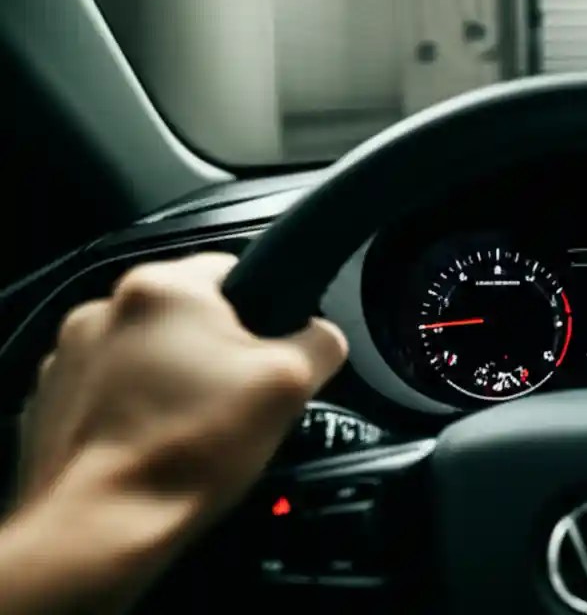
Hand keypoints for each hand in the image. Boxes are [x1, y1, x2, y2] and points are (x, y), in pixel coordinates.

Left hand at [5, 253, 345, 611]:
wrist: (103, 526)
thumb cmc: (185, 453)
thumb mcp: (291, 385)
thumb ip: (321, 343)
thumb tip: (324, 337)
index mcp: (164, 288)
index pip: (236, 269)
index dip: (266, 316)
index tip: (269, 358)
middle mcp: (104, 309)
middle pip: (189, 318)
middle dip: (217, 355)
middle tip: (238, 403)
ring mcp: (71, 356)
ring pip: (149, 356)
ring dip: (173, 382)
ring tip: (194, 431)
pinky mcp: (53, 399)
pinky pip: (112, 393)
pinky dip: (136, 412)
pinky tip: (157, 445)